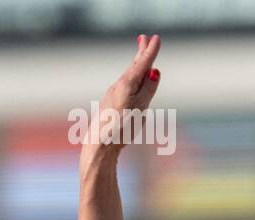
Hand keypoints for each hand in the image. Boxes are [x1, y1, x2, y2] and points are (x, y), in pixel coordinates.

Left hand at [81, 33, 161, 164]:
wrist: (98, 147)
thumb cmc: (121, 128)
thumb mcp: (141, 107)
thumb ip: (148, 88)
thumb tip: (154, 71)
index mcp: (127, 84)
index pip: (142, 63)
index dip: (150, 51)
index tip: (156, 38)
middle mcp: (117, 87)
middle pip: (132, 67)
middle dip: (140, 53)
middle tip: (144, 39)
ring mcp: (111, 96)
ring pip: (127, 78)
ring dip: (135, 66)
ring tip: (139, 57)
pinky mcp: (107, 107)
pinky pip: (122, 89)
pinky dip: (129, 80)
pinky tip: (128, 84)